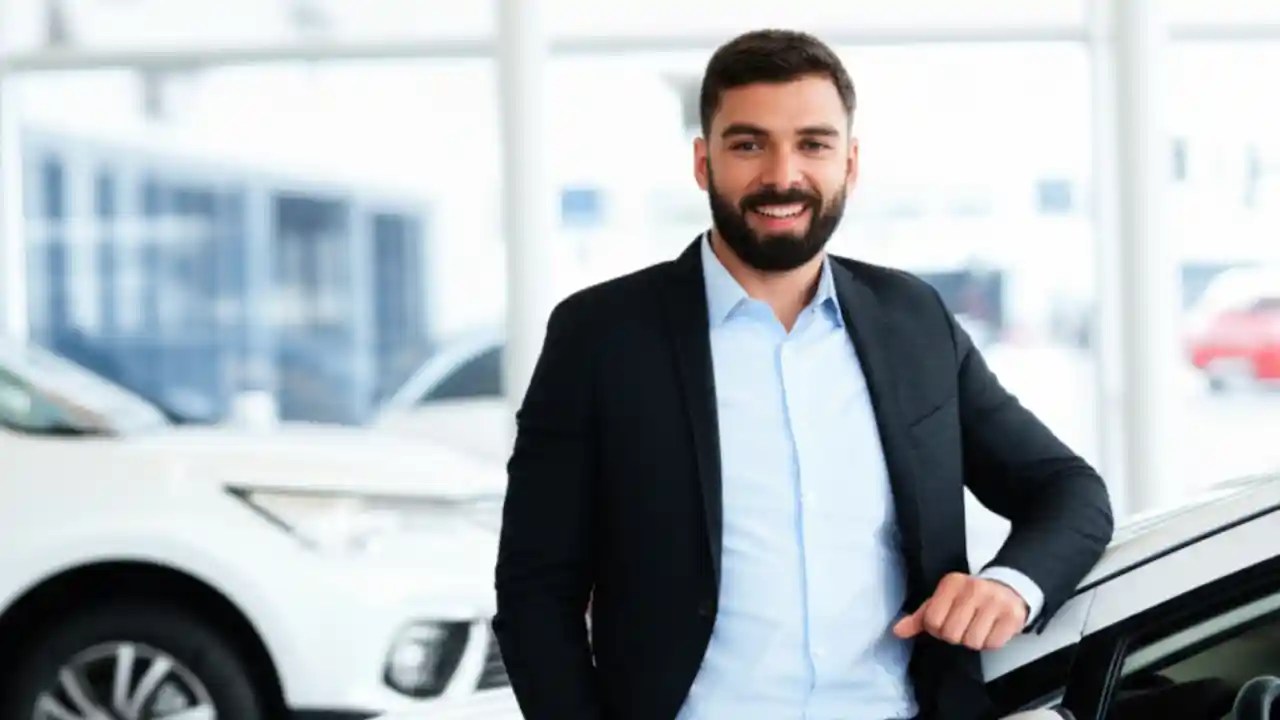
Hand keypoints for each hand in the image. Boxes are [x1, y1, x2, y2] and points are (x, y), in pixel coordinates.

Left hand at [891, 572, 1027, 650]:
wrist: (1008, 590)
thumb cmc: (969, 599)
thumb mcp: (943, 602)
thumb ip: (920, 617)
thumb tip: (897, 631)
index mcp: (951, 583)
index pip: (931, 620)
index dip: (937, 629)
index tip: (946, 621)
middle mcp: (973, 589)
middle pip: (951, 633)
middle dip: (955, 636)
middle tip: (963, 626)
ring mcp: (994, 601)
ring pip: (972, 642)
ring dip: (973, 640)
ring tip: (978, 627)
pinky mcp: (1011, 616)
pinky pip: (992, 644)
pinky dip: (990, 642)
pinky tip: (991, 629)